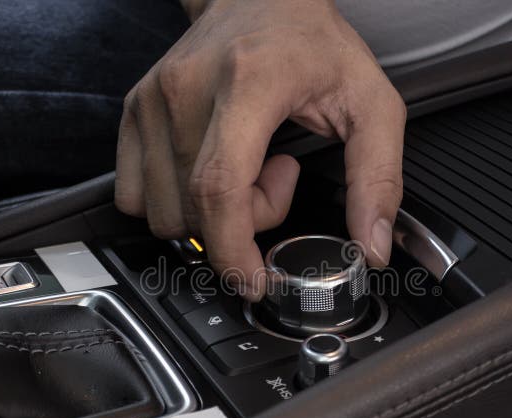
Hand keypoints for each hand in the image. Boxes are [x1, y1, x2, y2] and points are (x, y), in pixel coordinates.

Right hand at [115, 0, 404, 300]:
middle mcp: (186, 90)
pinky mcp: (133, 112)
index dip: (233, 251)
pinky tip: (208, 168)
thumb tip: (372, 247)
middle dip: (240, 223)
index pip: (220, 187)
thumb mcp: (371, 103)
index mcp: (248, 83)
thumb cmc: (312, 45)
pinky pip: (136, 197)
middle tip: (275, 177)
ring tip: (244, 166)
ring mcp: (151, 101)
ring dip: (208, 214)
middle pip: (197, 210)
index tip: (254, 279)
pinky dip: (175, 202)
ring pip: (165, 212)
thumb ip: (379, 178)